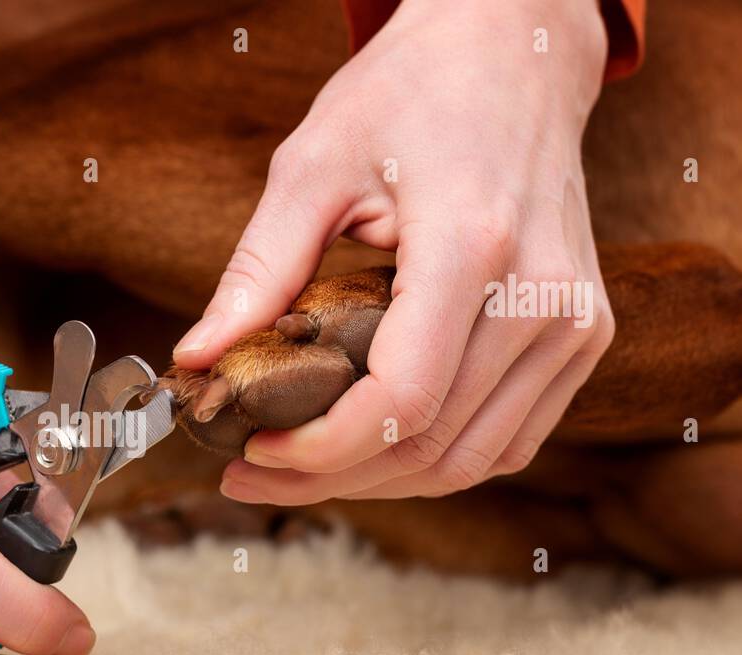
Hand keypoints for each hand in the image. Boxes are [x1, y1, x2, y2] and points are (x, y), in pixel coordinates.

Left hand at [173, 0, 614, 503]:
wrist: (517, 51)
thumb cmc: (412, 94)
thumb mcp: (313, 166)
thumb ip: (258, 271)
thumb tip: (196, 358)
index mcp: (474, 248)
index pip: (402, 399)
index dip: (320, 451)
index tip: (252, 450)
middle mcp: (542, 297)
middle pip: (431, 444)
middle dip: (330, 477)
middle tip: (252, 472)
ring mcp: (574, 322)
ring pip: (470, 459)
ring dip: (379, 480)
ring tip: (299, 468)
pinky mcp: (582, 335)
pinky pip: (510, 440)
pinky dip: (436, 459)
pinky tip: (371, 447)